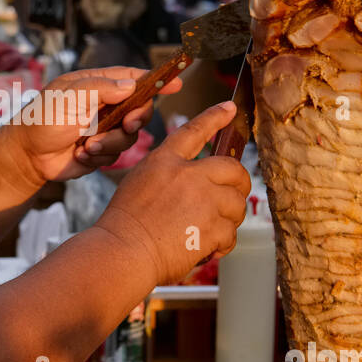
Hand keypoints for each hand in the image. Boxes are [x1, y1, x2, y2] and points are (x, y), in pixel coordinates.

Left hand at [4, 66, 182, 185]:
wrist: (26, 156)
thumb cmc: (42, 119)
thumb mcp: (70, 96)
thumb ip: (102, 88)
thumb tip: (132, 84)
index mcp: (96, 84)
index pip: (133, 78)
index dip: (155, 80)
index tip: (176, 83)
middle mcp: (104, 105)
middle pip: (139, 108)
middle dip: (136, 118)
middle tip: (128, 125)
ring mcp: (103, 128)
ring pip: (130, 135)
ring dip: (110, 142)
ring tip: (86, 146)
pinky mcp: (101, 150)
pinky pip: (116, 154)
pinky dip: (100, 156)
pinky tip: (81, 154)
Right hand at [95, 102, 250, 285]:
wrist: (123, 252)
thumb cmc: (124, 225)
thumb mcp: (138, 182)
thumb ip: (167, 175)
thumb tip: (195, 180)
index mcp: (165, 161)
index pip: (194, 131)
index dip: (214, 118)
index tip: (230, 109)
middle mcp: (188, 175)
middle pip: (233, 169)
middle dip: (239, 184)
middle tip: (232, 198)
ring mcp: (203, 200)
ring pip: (237, 204)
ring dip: (228, 219)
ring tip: (208, 231)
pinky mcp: (213, 227)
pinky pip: (232, 233)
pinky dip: (223, 244)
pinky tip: (207, 247)